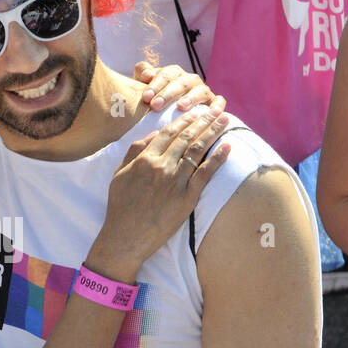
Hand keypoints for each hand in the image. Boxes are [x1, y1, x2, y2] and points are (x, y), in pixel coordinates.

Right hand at [87, 108, 232, 280]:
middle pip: (187, 137)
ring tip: (225, 120)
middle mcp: (161, 166)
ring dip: (213, 132)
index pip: (169, 133)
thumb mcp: (120, 174)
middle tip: (217, 110)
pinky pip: (206, 173)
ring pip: (198, 150)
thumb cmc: (121, 207)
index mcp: (145, 159)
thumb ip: (135, 151)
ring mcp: (175, 182)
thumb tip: (154, 134)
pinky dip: (218, 158)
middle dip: (204, 121)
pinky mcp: (187, 198)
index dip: (185, 120)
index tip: (196, 112)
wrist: (126, 237)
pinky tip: (227, 146)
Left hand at [132, 62, 225, 116]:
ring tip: (180, 106)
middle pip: (181, 82)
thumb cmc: (154, 102)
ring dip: (191, 97)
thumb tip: (146, 73)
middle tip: (155, 105)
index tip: (145, 97)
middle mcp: (190, 80)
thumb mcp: (146, 88)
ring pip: (200, 90)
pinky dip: (218, 105)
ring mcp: (203, 91)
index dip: (155, 85)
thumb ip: (142, 74)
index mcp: (173, 74)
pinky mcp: (214, 103)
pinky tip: (212, 111)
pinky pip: (219, 102)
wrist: (168, 116)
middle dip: (168, 93)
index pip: (166, 74)